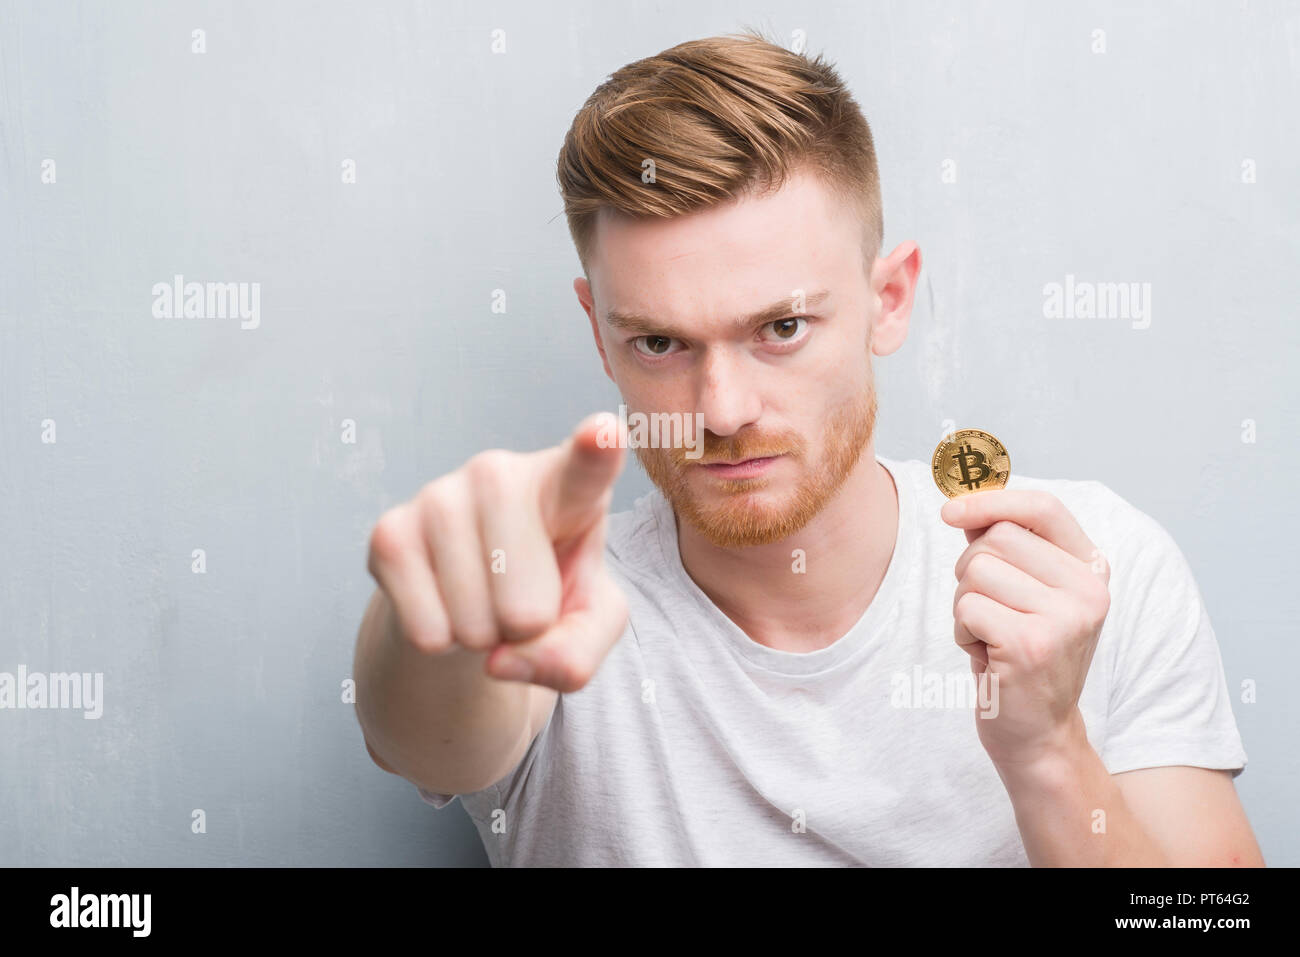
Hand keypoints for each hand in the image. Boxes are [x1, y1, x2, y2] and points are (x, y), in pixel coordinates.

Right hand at [365, 412, 628, 691]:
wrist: (471, 592)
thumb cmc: (546, 592)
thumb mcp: (589, 624)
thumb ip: (577, 652)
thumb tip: (502, 660)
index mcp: (568, 484)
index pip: (587, 467)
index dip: (596, 452)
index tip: (604, 432)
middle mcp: (501, 473)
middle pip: (527, 609)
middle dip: (526, 633)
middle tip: (520, 599)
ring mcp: (439, 495)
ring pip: (474, 624)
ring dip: (483, 638)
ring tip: (483, 597)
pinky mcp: (389, 532)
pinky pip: (428, 631)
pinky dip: (441, 641)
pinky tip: (444, 601)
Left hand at [941, 489, 1110, 768]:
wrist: (1038, 733)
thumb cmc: (1021, 655)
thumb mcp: (1025, 594)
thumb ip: (1004, 548)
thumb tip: (965, 501)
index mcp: (1091, 570)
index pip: (1043, 508)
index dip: (992, 500)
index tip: (950, 511)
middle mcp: (1088, 590)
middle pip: (995, 540)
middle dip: (969, 572)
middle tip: (987, 610)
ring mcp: (1065, 618)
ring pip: (975, 572)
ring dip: (965, 605)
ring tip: (991, 636)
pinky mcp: (1032, 644)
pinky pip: (967, 608)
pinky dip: (963, 631)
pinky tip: (988, 656)